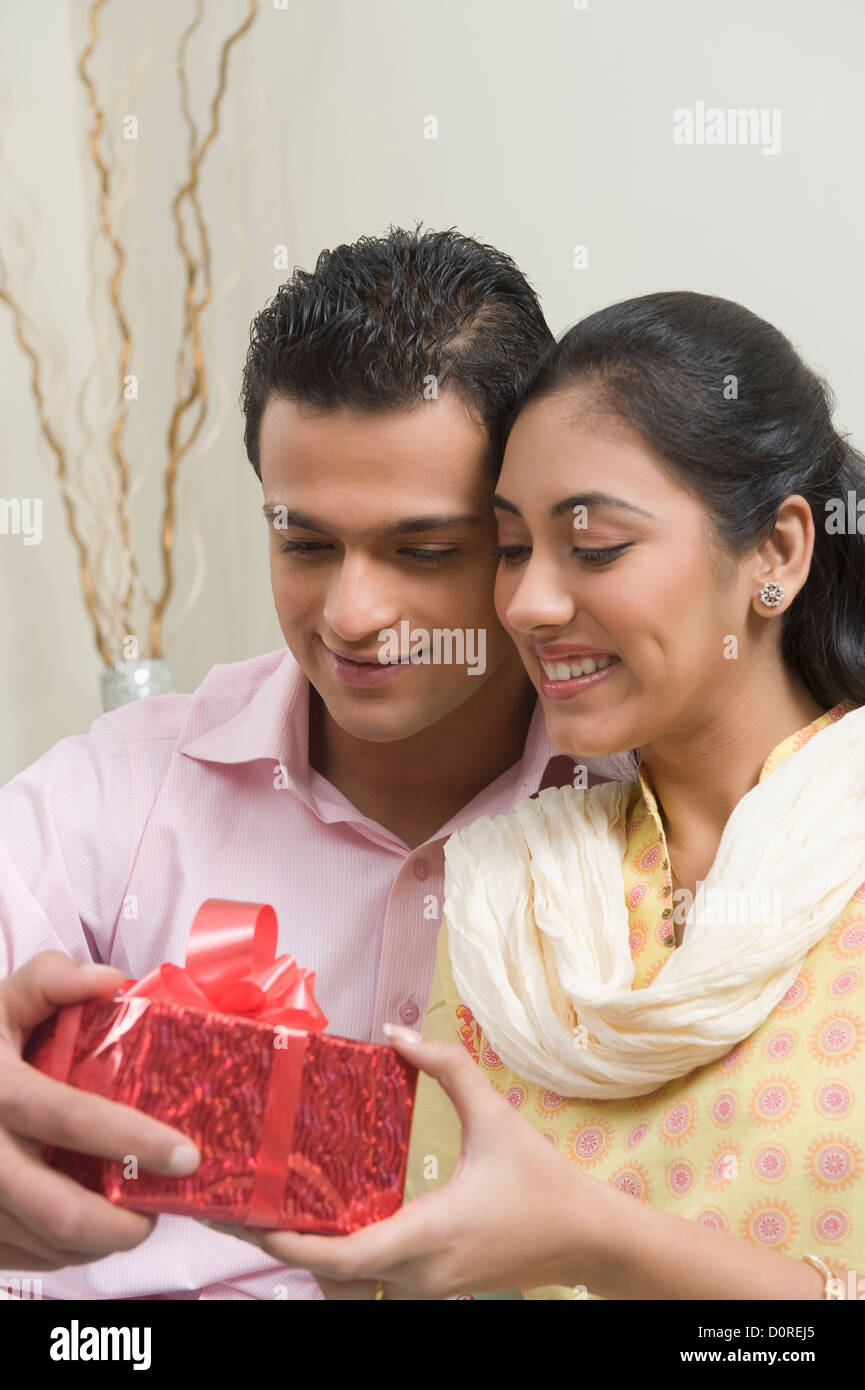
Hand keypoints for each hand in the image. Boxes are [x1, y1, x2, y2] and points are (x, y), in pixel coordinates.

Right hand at [0, 951, 201, 1271]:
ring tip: (134, 1212)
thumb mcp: (4, 1002)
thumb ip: (52, 979)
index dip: (133, 1139)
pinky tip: (93, 1225)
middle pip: (59, 1211)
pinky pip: (29, 1259)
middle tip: (163, 1208)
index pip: (70, 1118)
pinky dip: (69, 1251)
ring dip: (101, 1239)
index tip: (186, 1155)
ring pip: (48, 1243)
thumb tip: (110, 980)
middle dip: (124, 1223)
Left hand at [199, 1028, 592, 1299]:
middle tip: (244, 1208)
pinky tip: (329, 1225)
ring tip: (278, 1215)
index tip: (251, 1219)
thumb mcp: (495, 1115)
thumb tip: (397, 1031)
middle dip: (286, 1247)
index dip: (292, 1243)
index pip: (343, 1258)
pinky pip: (373, 1286)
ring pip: (352, 1290)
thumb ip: (447, 1067)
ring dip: (315, 1261)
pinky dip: (344, 1265)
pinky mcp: (435, 1290)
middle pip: (334, 1279)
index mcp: (429, 1236)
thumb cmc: (540, 1180)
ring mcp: (427, 1290)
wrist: (586, 1237)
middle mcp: (420, 1275)